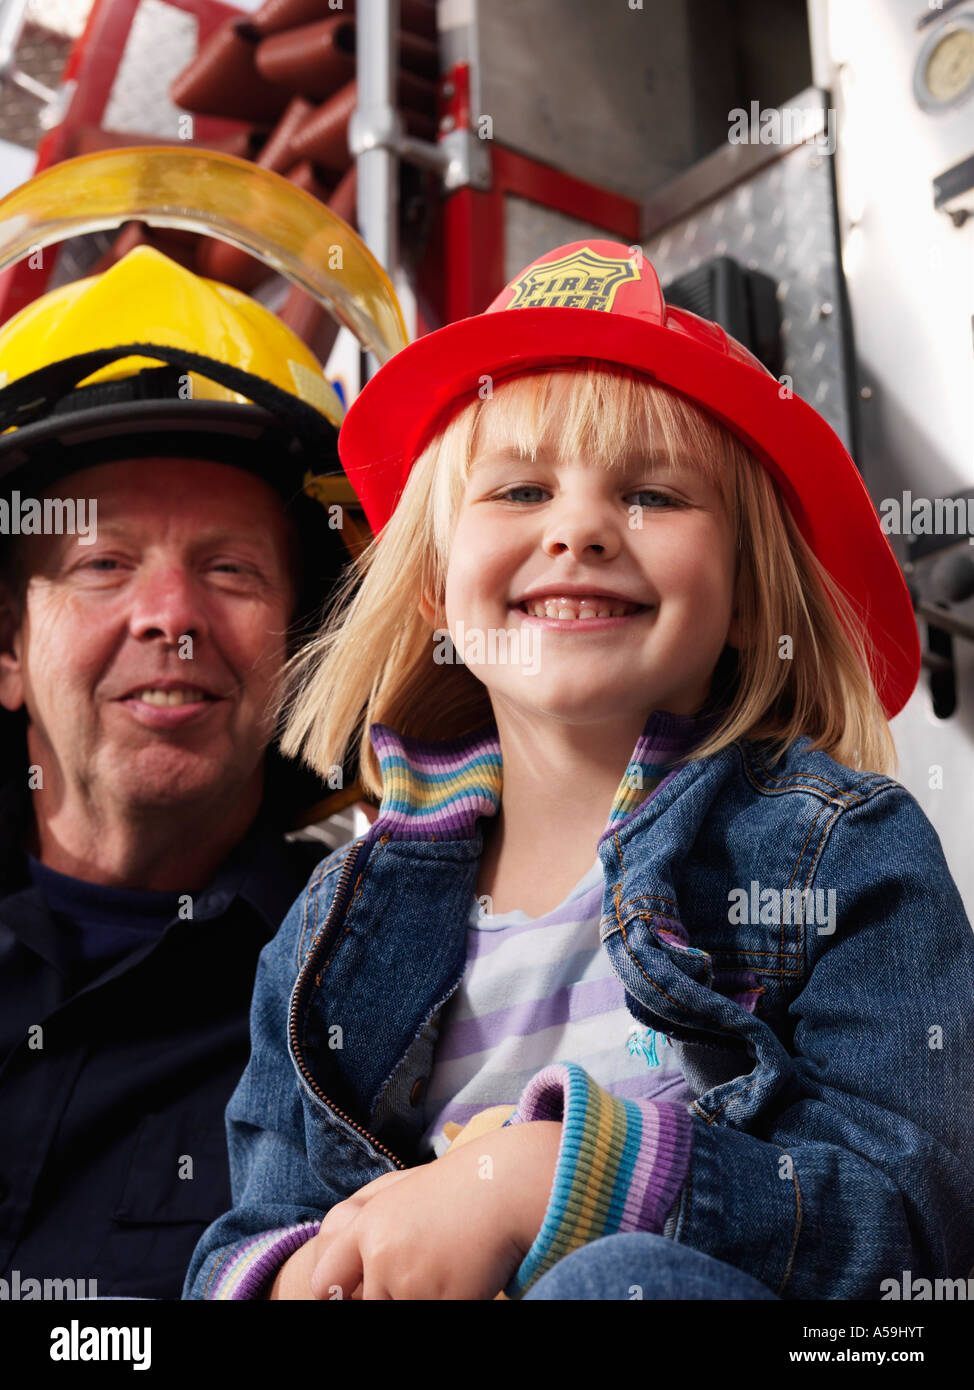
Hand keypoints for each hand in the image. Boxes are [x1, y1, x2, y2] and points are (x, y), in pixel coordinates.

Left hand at [305, 1120, 560, 1299]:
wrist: (508, 1185)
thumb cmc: (461, 1186)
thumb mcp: (405, 1189)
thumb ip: (369, 1220)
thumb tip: (337, 1259)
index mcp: (367, 1226)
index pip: (325, 1282)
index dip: (337, 1294)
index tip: (354, 1294)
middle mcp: (380, 1255)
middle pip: (368, 1304)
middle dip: (391, 1296)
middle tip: (422, 1273)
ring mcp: (409, 1282)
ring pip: (401, 1310)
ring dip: (424, 1298)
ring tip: (447, 1270)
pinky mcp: (442, 1302)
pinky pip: (436, 1313)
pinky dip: (453, 1300)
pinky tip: (466, 1279)